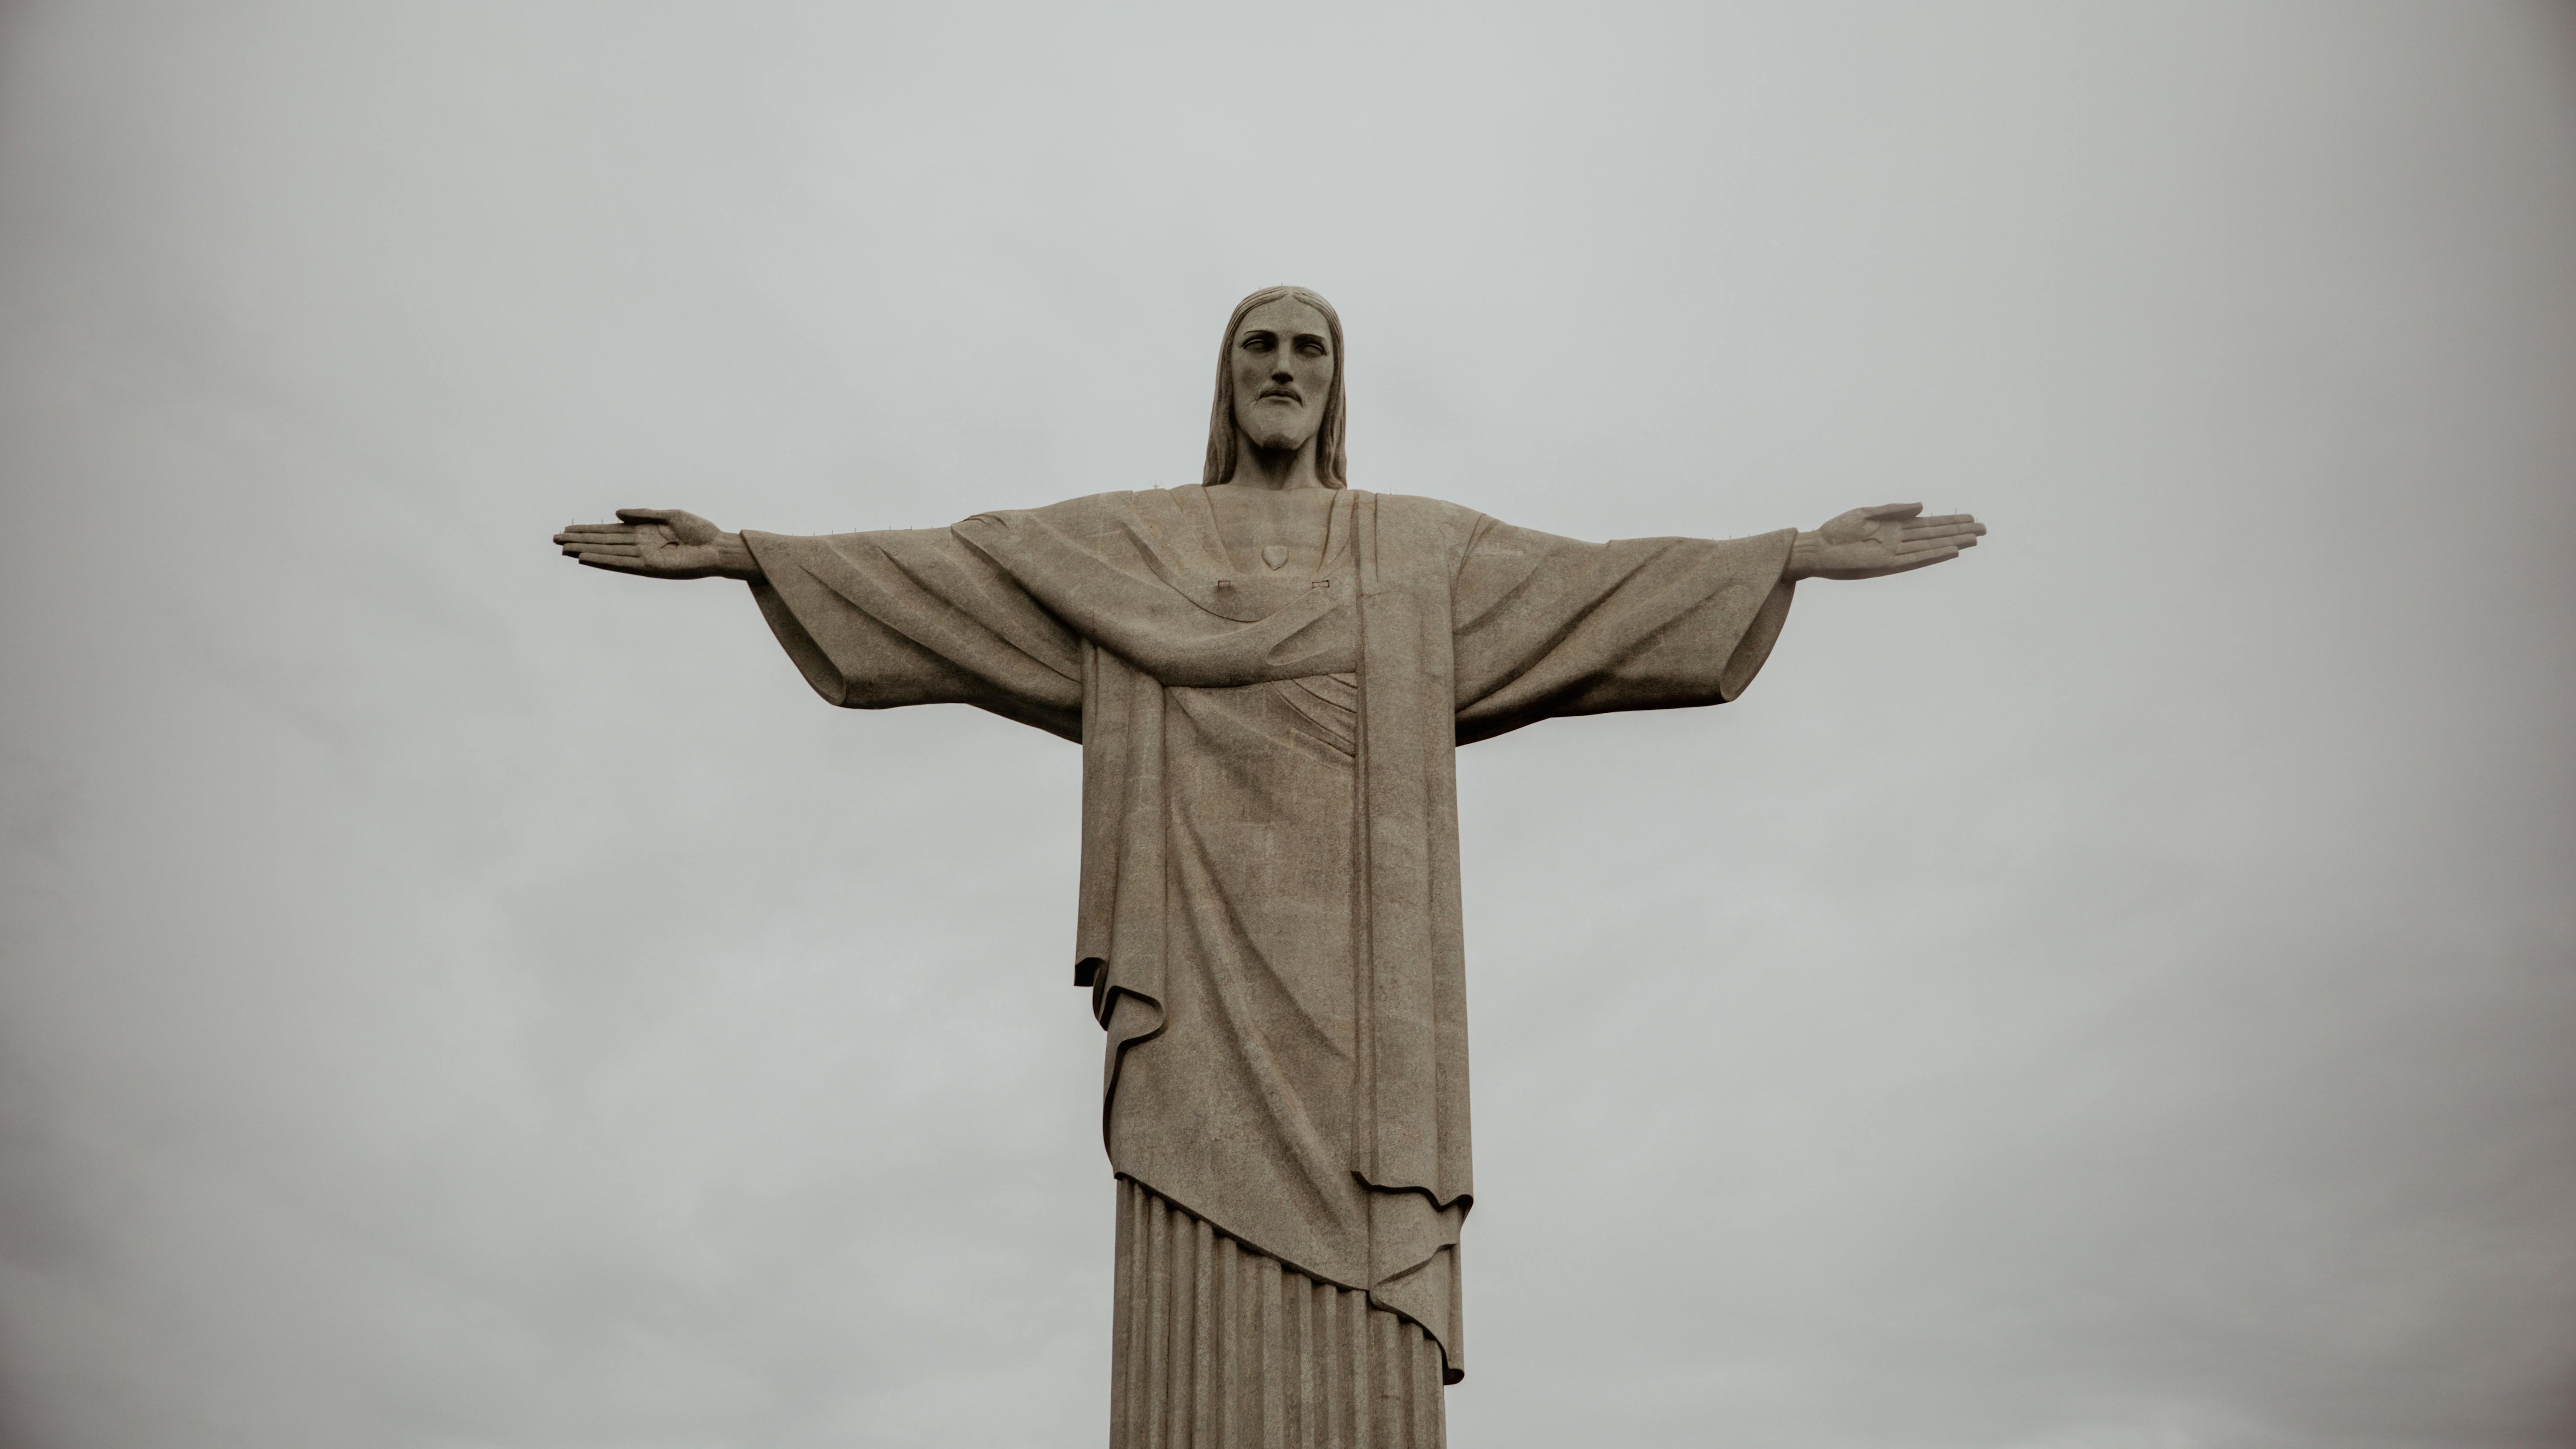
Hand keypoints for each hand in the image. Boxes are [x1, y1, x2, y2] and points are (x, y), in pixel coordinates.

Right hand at [553, 509, 760, 580]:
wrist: (718, 547)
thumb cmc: (700, 531)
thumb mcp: (670, 515)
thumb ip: (643, 514)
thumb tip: (616, 514)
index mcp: (643, 532)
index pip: (610, 531)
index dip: (589, 530)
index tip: (568, 530)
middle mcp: (640, 545)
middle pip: (603, 542)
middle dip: (580, 540)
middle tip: (554, 540)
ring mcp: (643, 557)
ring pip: (608, 553)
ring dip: (586, 551)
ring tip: (564, 549)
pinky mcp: (651, 567)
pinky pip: (623, 564)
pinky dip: (604, 561)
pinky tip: (587, 558)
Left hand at [1786, 504, 1984, 580]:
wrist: (1818, 547)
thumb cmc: (1837, 530)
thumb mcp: (1866, 513)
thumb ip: (1895, 509)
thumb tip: (1923, 505)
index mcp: (1894, 526)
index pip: (1929, 524)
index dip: (1950, 521)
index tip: (1970, 518)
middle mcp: (1899, 540)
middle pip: (1935, 534)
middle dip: (1958, 531)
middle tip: (1983, 529)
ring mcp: (1895, 552)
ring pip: (1930, 546)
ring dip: (1952, 542)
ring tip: (1973, 540)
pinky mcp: (1886, 563)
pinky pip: (1915, 559)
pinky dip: (1932, 554)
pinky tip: (1950, 550)